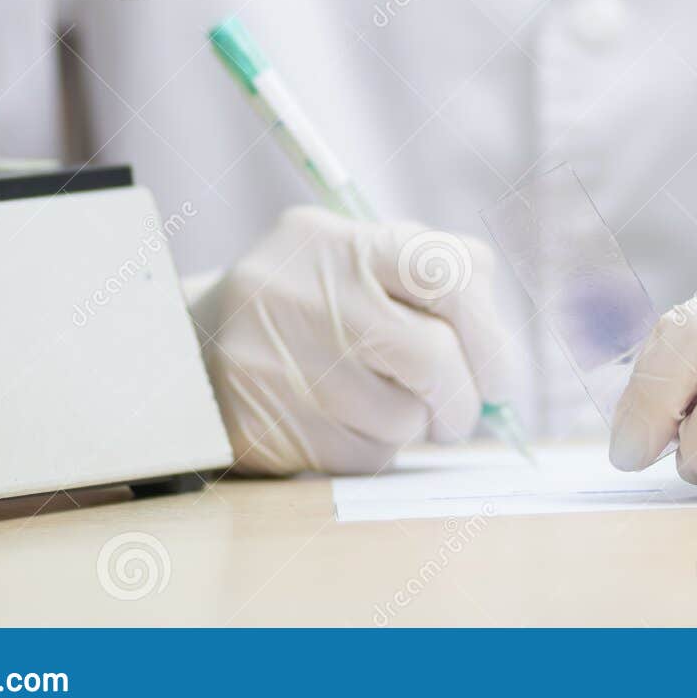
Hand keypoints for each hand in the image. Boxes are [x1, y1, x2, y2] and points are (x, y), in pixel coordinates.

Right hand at [190, 207, 511, 475]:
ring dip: (413, 424)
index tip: (501, 375)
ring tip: (383, 404)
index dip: (493, 332)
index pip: (447, 270)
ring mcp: (281, 361)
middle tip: (460, 413)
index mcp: (342, 242)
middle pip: (433, 357)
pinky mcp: (266, 424)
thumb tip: (502, 361)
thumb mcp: (359, 259)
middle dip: (464, 398)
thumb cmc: (313, 302)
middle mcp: (308, 293)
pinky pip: (363, 456)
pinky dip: (373, 449)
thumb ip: (435, 282)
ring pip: (403, 418)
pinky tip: (342, 422)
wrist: (194, 346)